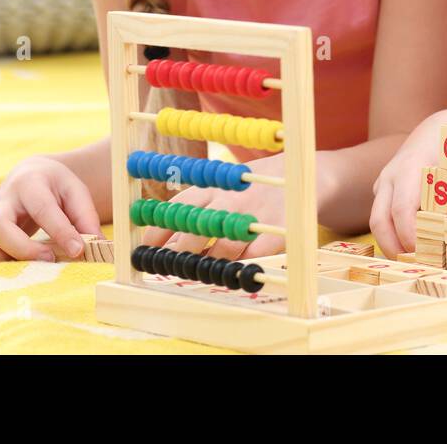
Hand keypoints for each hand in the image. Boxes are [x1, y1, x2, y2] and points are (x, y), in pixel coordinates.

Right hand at [0, 156, 101, 264]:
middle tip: (48, 259)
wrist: (30, 175)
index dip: (60, 232)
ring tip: (24, 263)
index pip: (42, 209)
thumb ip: (86, 218)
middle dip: (22, 249)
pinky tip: (3, 264)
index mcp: (31, 184)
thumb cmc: (55, 187)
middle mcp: (4, 199)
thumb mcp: (76, 192)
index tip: (76, 251)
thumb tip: (96, 247)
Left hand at [142, 154, 288, 260]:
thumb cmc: (255, 185)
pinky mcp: (277, 231)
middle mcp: (231, 199)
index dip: (158, 229)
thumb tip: (167, 241)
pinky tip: (233, 272)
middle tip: (169, 267)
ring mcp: (254, 215)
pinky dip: (241, 266)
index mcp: (214, 186)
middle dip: (179, 252)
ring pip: (223, 248)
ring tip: (200, 272)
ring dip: (208, 264)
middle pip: (196, 231)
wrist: (303, 173)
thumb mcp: (225, 184)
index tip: (143, 248)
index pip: (178, 207)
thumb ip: (199, 207)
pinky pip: (254, 255)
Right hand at [368, 116, 444, 257]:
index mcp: (410, 168)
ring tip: (415, 262)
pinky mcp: (382, 191)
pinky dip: (394, 235)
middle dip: (394, 248)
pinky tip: (413, 248)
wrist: (440, 130)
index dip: (410, 237)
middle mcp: (390, 176)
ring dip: (393, 244)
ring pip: (378, 221)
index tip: (426, 256)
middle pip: (380, 221)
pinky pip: (382, 216)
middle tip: (416, 267)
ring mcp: (383, 183)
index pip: (401, 210)